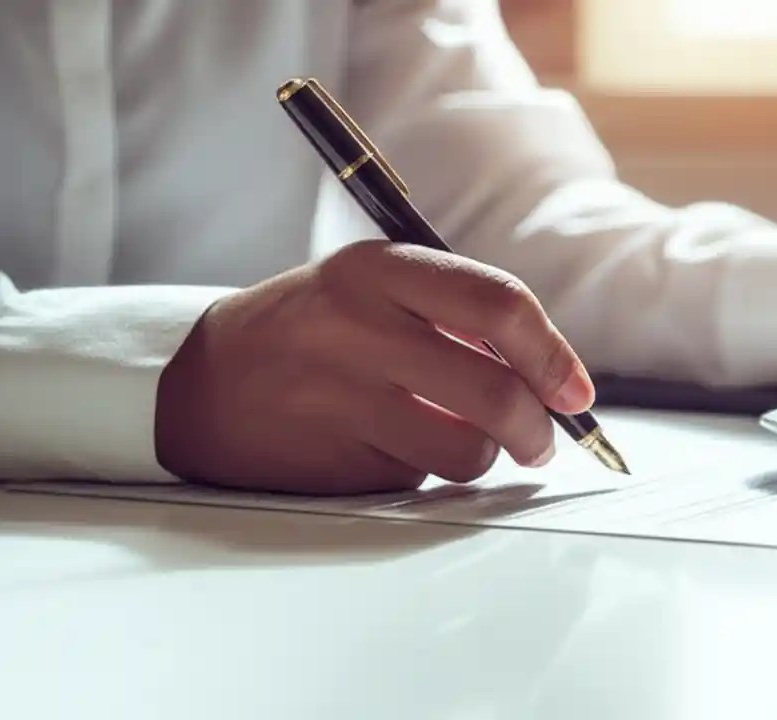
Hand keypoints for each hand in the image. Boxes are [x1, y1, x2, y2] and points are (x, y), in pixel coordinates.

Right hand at [155, 241, 594, 493]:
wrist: (200, 383)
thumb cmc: (310, 329)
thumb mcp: (370, 287)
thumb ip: (453, 314)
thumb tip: (550, 375)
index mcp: (378, 270)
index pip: (497, 305)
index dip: (553, 353)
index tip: (576, 391)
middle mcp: (359, 330)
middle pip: (495, 392)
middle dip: (539, 428)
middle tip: (542, 440)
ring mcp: (341, 399)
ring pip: (466, 450)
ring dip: (482, 455)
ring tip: (457, 439)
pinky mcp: (332, 461)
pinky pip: (418, 478)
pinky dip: (425, 470)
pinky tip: (390, 446)